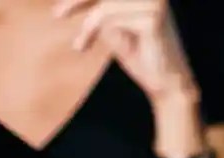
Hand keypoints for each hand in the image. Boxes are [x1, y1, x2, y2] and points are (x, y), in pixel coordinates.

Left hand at [54, 0, 198, 108]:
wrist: (165, 84)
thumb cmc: (141, 55)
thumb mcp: (114, 26)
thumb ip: (101, 9)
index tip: (62, 7)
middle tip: (57, 15)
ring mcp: (155, 1)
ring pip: (106, 4)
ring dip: (88, 24)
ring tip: (80, 46)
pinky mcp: (152, 17)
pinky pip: (109, 15)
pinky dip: (92, 30)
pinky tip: (85, 47)